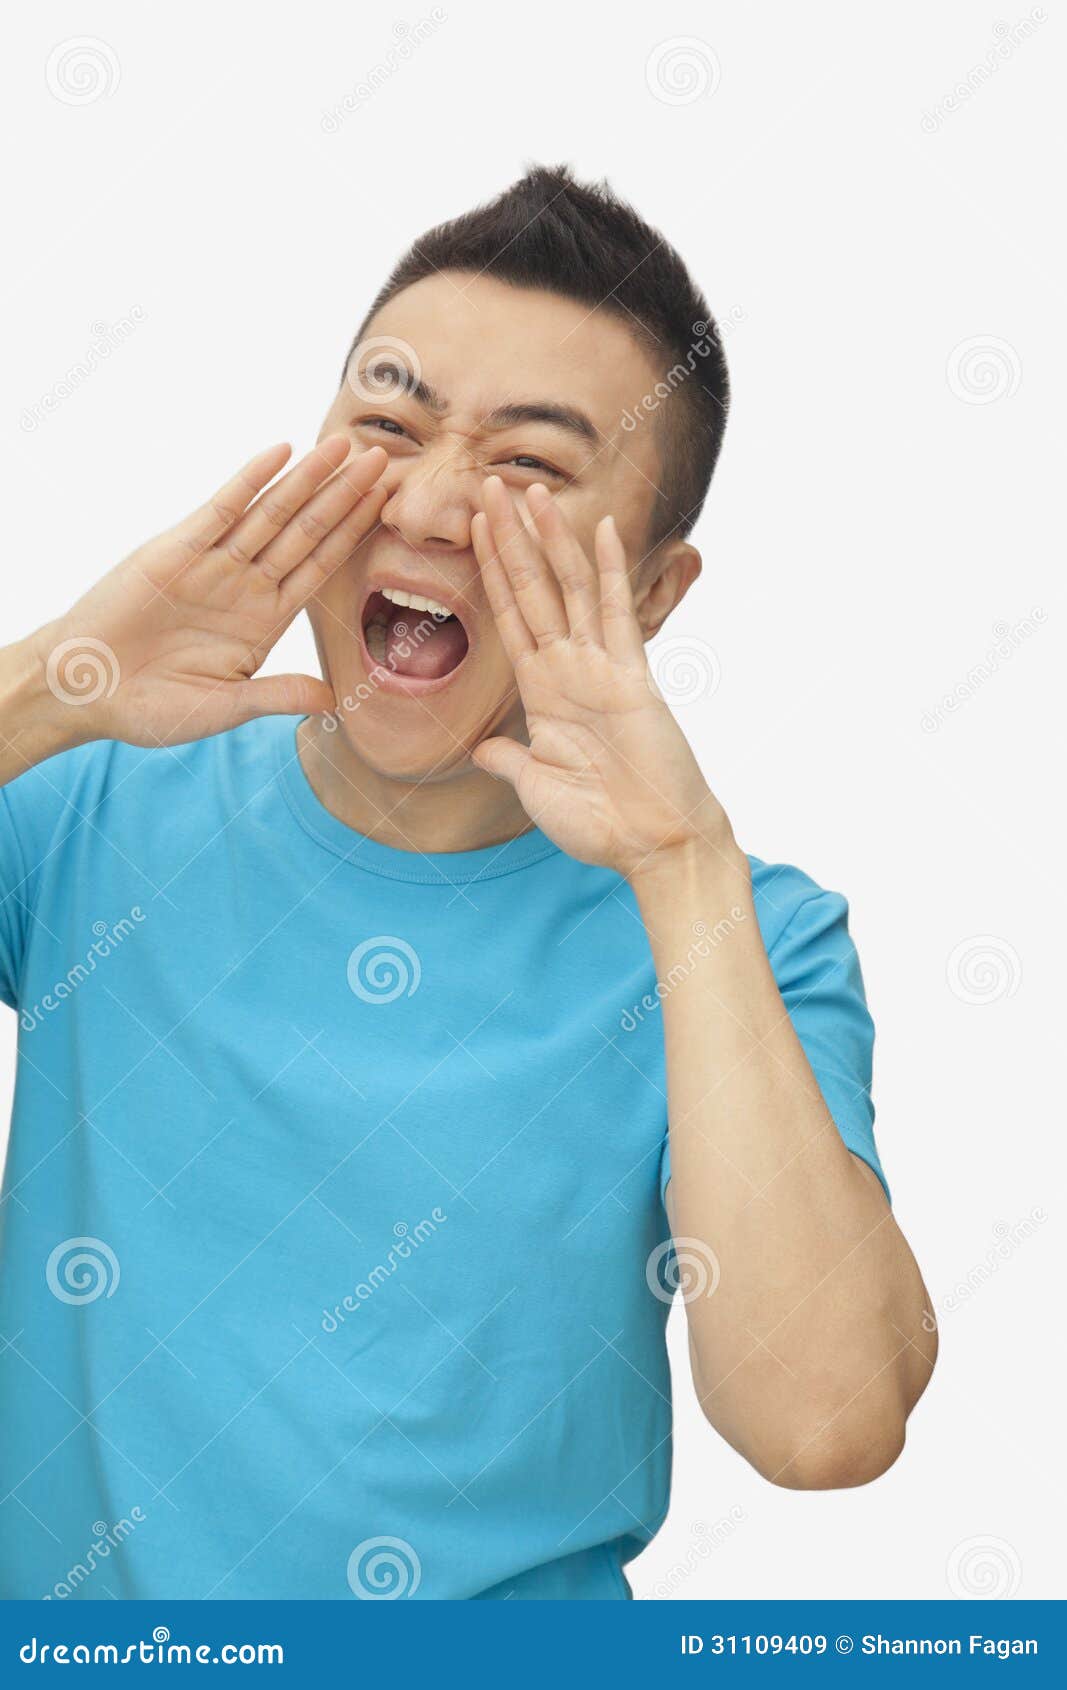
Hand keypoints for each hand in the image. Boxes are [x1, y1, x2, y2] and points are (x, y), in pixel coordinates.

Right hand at [30, 438, 387, 749]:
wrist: (86, 689)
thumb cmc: (152, 706)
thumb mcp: (222, 707)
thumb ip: (275, 696)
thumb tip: (331, 702)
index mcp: (264, 620)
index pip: (320, 567)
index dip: (355, 536)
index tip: (388, 508)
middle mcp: (245, 584)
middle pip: (307, 530)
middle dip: (345, 495)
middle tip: (386, 459)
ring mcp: (213, 563)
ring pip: (272, 512)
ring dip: (309, 478)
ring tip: (346, 445)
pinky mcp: (176, 548)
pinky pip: (221, 509)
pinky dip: (250, 480)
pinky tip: (281, 453)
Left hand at [469, 477, 735, 880]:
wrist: (655, 845)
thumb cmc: (602, 824)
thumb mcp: (537, 789)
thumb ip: (510, 760)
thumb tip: (481, 748)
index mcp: (543, 693)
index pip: (510, 616)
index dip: (490, 571)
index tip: (472, 527)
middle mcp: (570, 670)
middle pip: (533, 589)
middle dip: (509, 538)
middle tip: (488, 484)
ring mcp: (602, 669)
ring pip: (570, 589)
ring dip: (549, 539)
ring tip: (529, 490)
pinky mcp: (633, 678)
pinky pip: (618, 614)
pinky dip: (612, 570)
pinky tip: (601, 527)